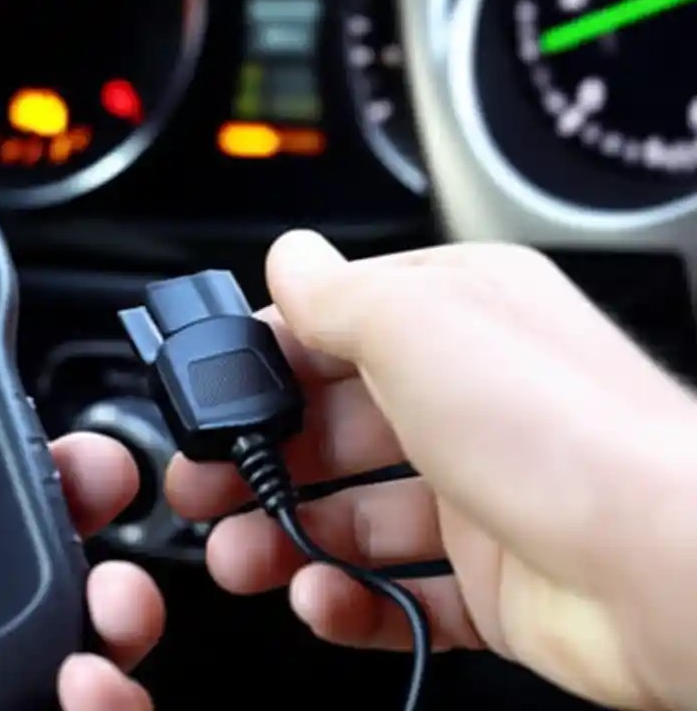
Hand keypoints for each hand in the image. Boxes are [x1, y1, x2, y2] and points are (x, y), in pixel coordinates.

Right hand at [167, 230, 696, 709]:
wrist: (668, 568)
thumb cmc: (563, 432)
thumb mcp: (417, 325)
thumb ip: (338, 293)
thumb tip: (291, 259)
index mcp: (459, 317)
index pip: (337, 327)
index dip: (265, 361)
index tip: (212, 395)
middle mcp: (472, 400)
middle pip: (334, 427)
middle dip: (260, 458)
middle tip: (207, 485)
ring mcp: (482, 494)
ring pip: (357, 515)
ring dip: (288, 537)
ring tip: (245, 557)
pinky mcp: (493, 581)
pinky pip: (398, 592)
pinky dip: (349, 600)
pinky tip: (321, 598)